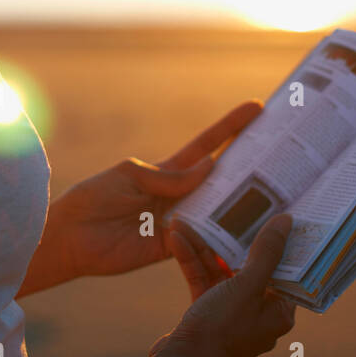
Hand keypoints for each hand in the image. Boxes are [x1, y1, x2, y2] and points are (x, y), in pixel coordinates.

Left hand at [19, 100, 261, 294]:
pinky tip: (246, 233)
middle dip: (250, 166)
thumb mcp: (130, 175)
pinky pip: (203, 242)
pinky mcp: (173, 248)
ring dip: (244, 204)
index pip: (207, 145)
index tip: (257, 108)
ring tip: (279, 193)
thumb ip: (169, 176)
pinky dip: (221, 237)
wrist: (70, 238)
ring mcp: (180, 222)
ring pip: (219, 212)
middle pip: (222, 179)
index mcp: (168, 171)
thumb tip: (210, 167)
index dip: (231, 127)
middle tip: (284, 154)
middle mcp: (180, 195)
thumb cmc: (93, 198)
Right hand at [148, 214, 297, 356]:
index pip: (287, 269)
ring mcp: (231, 313)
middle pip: (252, 265)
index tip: (275, 212)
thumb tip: (287, 221)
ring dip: (206, 245)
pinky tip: (177, 237)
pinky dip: (193, 260)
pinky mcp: (207, 312)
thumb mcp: (246, 286)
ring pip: (223, 270)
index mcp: (279, 312)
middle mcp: (259, 313)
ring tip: (191, 219)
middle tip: (233, 208)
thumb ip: (267, 253)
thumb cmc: (220, 331)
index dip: (280, 240)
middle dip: (236, 237)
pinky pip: (204, 279)